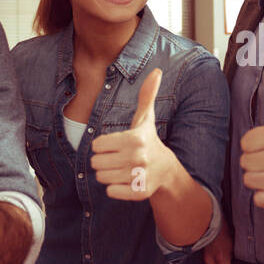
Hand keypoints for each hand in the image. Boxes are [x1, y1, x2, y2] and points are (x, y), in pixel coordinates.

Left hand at [89, 68, 175, 200]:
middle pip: (96, 163)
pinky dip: (115, 188)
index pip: (97, 145)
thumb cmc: (148, 141)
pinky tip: (126, 181)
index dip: (104, 145)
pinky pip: (110, 192)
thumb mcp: (145, 119)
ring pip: (102, 178)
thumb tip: (156, 71)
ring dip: (108, 174)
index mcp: (135, 138)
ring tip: (122, 169)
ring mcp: (139, 176)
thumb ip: (147, 95)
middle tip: (118, 159)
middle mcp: (138, 158)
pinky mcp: (139, 192)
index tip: (117, 145)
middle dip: (103, 161)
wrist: (166, 170)